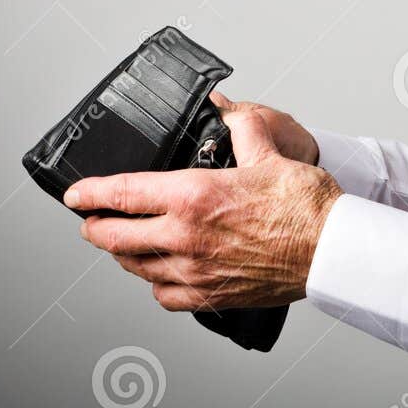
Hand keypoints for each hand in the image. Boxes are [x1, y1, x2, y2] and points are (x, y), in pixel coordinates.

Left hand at [69, 101, 341, 310]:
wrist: (332, 248)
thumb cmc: (306, 207)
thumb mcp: (270, 153)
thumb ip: (242, 129)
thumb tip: (228, 111)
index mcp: (193, 196)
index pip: (121, 194)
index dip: (89, 193)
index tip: (75, 194)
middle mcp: (185, 237)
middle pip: (114, 238)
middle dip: (96, 227)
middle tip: (91, 220)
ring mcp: (195, 271)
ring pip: (135, 267)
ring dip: (122, 254)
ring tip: (122, 244)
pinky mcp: (210, 296)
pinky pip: (163, 294)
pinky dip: (154, 283)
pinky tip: (160, 273)